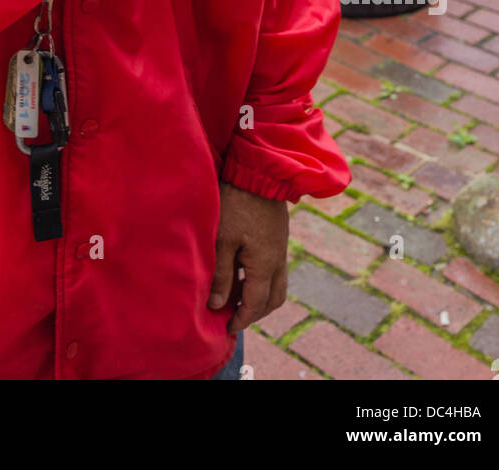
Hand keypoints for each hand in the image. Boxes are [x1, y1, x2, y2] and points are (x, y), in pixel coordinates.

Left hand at [208, 183, 288, 332]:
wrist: (258, 170)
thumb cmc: (235, 202)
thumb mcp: (222, 239)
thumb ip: (222, 274)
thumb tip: (218, 305)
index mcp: (265, 264)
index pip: (256, 304)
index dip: (242, 319)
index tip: (227, 328)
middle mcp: (278, 260)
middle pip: (273, 299)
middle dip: (255, 313)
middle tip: (234, 317)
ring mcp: (281, 248)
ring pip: (278, 285)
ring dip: (260, 297)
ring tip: (238, 298)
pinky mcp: (278, 237)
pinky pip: (276, 269)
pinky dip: (262, 280)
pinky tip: (243, 273)